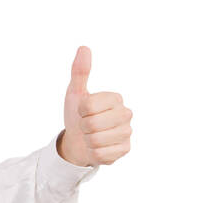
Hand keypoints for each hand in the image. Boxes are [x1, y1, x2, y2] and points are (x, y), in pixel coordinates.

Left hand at [58, 46, 131, 166]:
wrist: (79, 141)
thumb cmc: (78, 114)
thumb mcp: (75, 93)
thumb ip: (80, 71)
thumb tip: (84, 47)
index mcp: (115, 98)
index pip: (88, 106)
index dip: (80, 111)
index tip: (83, 111)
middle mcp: (126, 113)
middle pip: (93, 124)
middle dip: (84, 127)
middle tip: (87, 126)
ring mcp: (127, 132)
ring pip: (96, 140)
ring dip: (88, 141)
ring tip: (92, 136)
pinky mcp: (125, 150)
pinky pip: (102, 155)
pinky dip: (94, 153)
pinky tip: (98, 148)